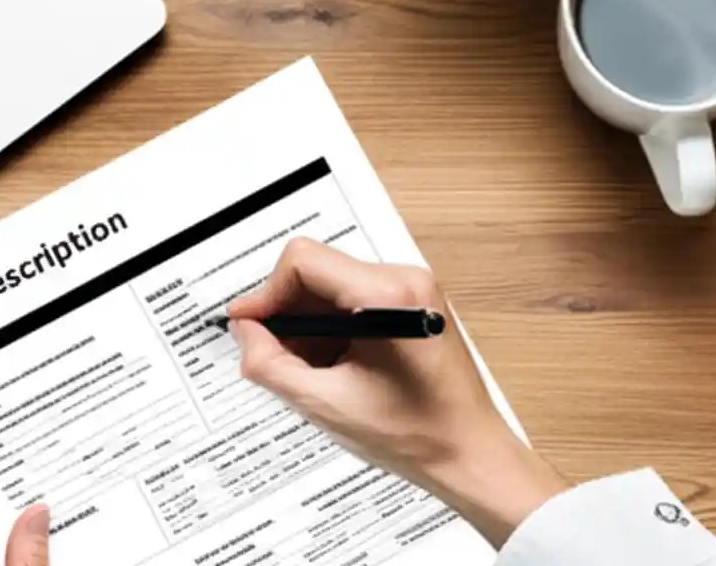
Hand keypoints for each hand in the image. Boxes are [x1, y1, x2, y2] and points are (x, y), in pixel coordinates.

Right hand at [227, 238, 568, 547]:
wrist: (469, 455)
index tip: (250, 324)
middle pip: (316, 270)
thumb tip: (245, 332)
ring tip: (312, 372)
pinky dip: (330, 330)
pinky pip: (352, 299)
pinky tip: (335, 368)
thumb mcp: (326, 404)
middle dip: (287, 314)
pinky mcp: (413, 304)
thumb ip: (270, 364)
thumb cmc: (420, 435)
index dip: (266, 294)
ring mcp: (413, 290)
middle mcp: (406, 281)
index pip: (302, 261)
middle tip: (276, 356)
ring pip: (330, 286)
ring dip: (308, 325)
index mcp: (389, 296)